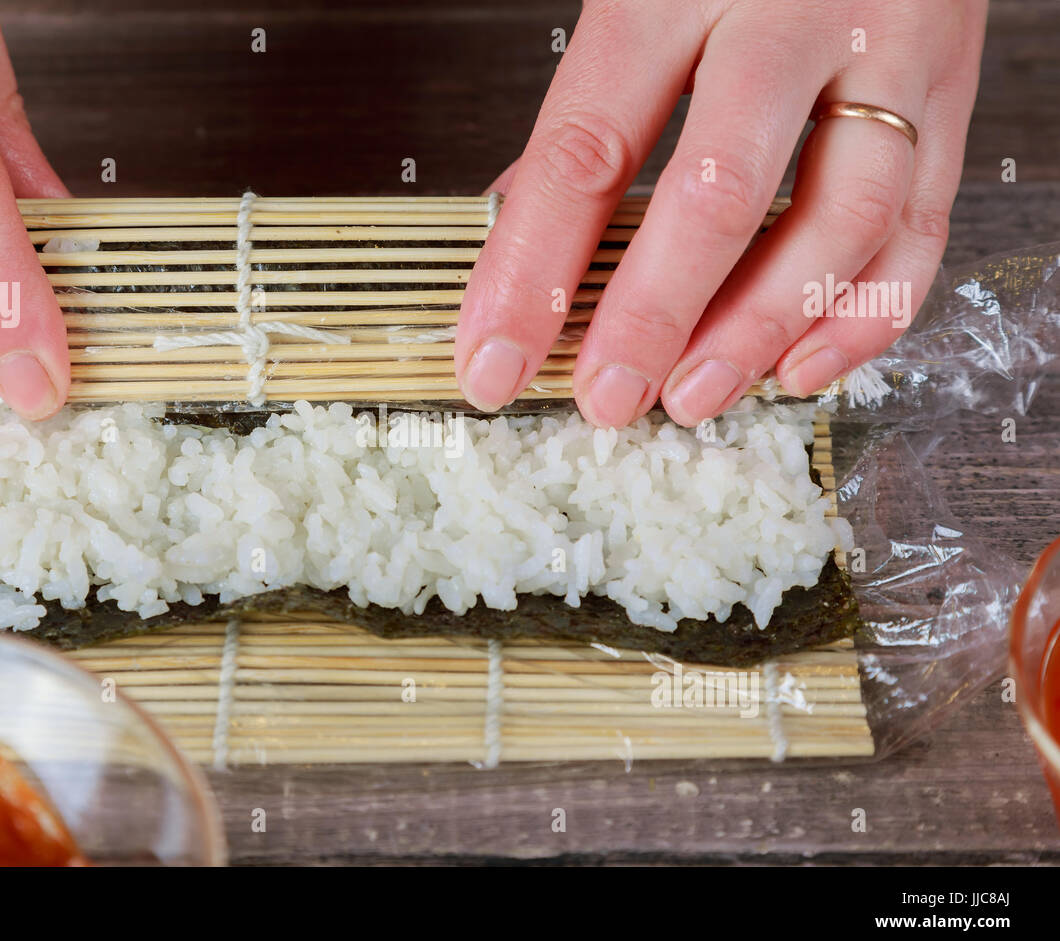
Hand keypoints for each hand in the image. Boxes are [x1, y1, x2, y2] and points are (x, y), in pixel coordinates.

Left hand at [455, 0, 986, 425]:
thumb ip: (591, 110)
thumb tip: (525, 243)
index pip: (585, 150)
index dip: (529, 273)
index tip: (491, 362)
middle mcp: (792, 14)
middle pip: (716, 189)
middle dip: (652, 316)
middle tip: (606, 399)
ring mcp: (889, 51)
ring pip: (842, 217)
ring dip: (762, 329)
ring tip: (693, 395)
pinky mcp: (952, 90)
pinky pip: (923, 222)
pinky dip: (865, 312)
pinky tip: (801, 367)